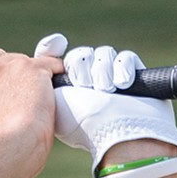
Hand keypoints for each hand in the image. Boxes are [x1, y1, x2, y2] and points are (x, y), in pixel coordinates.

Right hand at [0, 46, 58, 173]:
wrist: (13, 146)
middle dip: (3, 74)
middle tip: (14, 99)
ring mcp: (3, 66)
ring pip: (19, 60)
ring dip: (27, 76)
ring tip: (35, 102)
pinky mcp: (30, 67)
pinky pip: (48, 63)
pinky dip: (53, 72)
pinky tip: (55, 86)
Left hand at [34, 33, 176, 177]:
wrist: (118, 134)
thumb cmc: (84, 124)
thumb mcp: (55, 104)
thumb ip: (44, 82)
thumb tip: (42, 58)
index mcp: (67, 89)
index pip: (58, 60)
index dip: (55, 48)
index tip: (57, 43)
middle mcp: (89, 83)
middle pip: (80, 54)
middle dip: (80, 65)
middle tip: (84, 83)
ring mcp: (112, 79)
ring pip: (102, 54)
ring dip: (101, 70)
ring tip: (105, 89)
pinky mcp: (134, 76)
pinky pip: (126, 57)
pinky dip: (122, 67)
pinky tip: (121, 83)